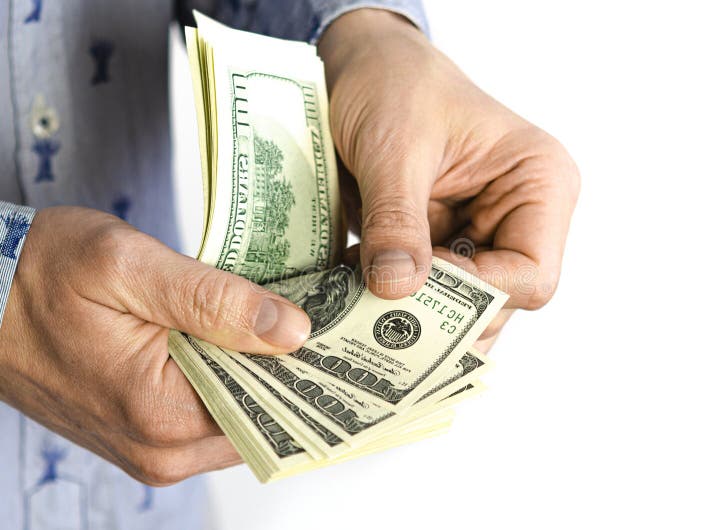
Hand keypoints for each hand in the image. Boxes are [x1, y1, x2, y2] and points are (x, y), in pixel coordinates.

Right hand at [0, 207, 310, 484]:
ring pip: (244, 414)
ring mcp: (154, 447)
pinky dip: (239, 376)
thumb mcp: (127, 266)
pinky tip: (250, 336)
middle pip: (265, 413)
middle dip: (299, 366)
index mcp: (162, 414)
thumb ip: (214, 299)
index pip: (275, 402)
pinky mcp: (147, 432)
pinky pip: (215, 411)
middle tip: (334, 315)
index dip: (316, 364)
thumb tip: (294, 329)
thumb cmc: (37, 275)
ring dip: (269, 369)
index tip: (350, 329)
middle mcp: (162, 450)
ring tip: (297, 318)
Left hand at [319, 10, 579, 349]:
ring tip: (360, 303)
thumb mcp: (395, 148)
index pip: (532, 274)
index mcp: (540, 183)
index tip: (415, 287)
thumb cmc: (397, 83)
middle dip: (442, 315)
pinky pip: (428, 294)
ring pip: (462, 308)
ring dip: (413, 314)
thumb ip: (398, 220)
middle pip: (499, 301)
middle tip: (380, 317)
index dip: (478, 295)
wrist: (365, 67)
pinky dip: (394, 301)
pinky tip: (356, 291)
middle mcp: (521, 217)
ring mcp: (481, 236)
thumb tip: (396, 288)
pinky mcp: (444, 246)